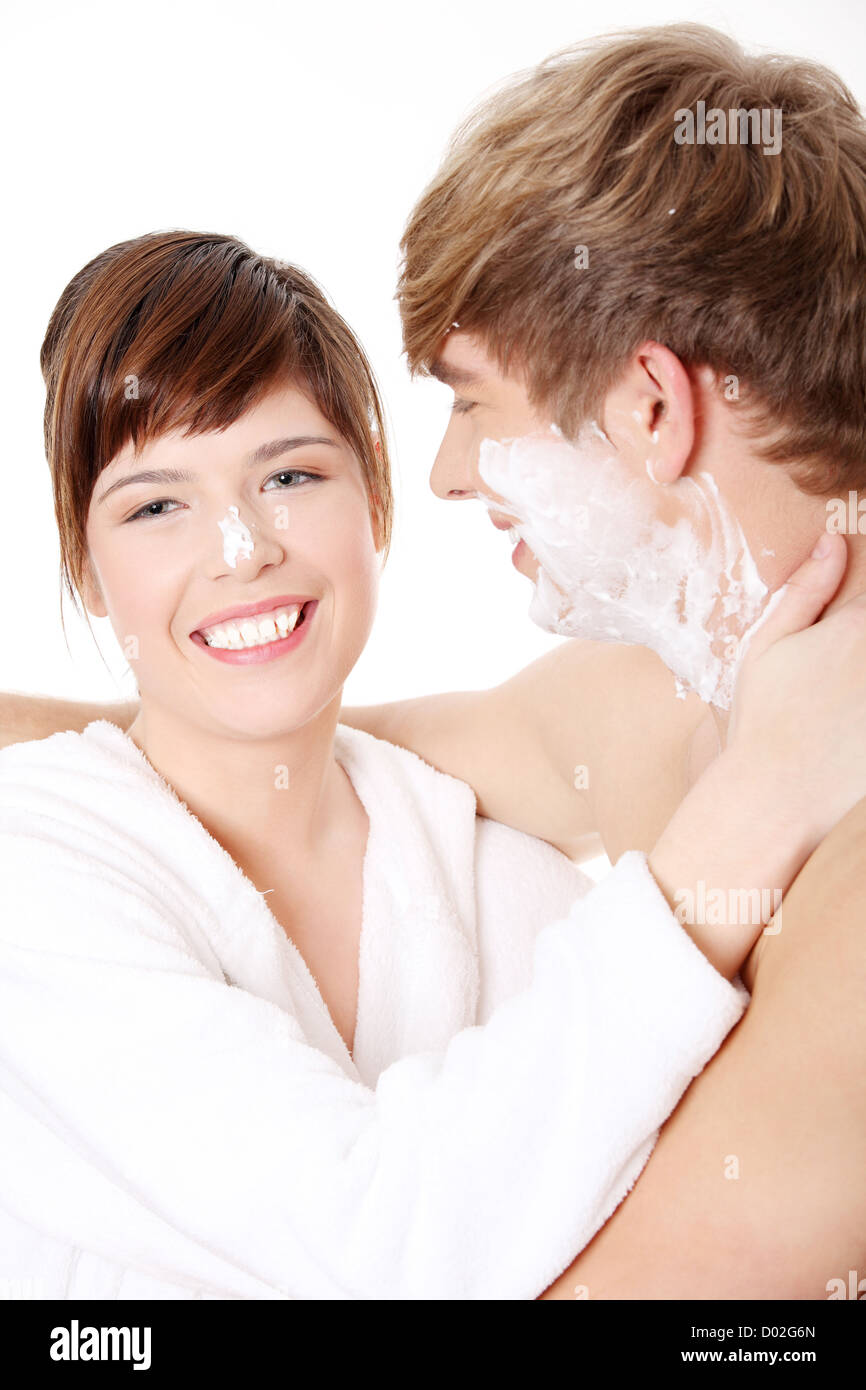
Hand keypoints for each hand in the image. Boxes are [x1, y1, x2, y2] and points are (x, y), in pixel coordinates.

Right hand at [727, 532, 865, 858]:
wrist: (776, 795)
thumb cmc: (763, 719)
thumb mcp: (767, 646)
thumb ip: (805, 591)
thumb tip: (834, 542)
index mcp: (858, 626)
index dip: (860, 614)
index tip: (846, 634)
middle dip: (860, 646)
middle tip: (841, 673)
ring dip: (864, 681)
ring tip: (845, 695)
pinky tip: (853, 723)